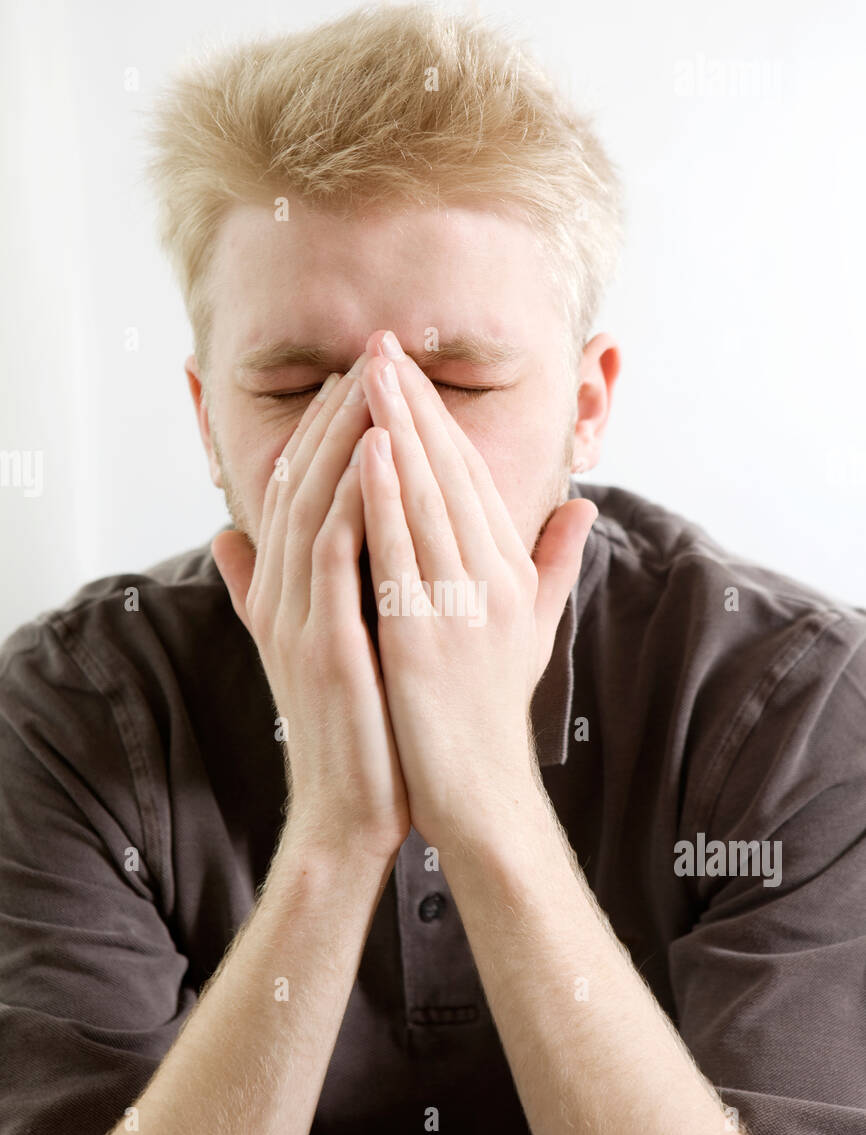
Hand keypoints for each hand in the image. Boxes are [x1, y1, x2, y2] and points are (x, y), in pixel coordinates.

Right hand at [211, 359, 410, 872]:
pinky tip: (379, 455)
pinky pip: (334, 554)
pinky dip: (354, 500)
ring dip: (345, 440)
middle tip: (371, 355)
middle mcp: (283, 598)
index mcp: (287, 594)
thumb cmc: (356, 729)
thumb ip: (273, 594)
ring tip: (377, 381)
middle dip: (336, 415)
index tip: (363, 380)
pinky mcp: (323, 643)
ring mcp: (299, 619)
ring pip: (314, 506)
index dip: (325, 432)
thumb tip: (231, 543)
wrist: (352, 810)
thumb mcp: (310, 651)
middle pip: (301, 484)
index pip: (300, 492)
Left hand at [355, 334, 597, 847]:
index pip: (469, 480)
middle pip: (449, 474)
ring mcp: (463, 607)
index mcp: (508, 573)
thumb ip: (554, 564)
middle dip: (414, 402)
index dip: (437, 419)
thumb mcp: (531, 632)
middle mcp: (492, 579)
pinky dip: (386, 497)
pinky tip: (368, 449)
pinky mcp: (428, 637)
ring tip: (370, 370)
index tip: (405, 369)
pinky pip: (403, 553)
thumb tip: (586, 508)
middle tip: (380, 341)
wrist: (479, 794)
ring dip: (398, 428)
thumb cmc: (490, 714)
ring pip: (427, 499)